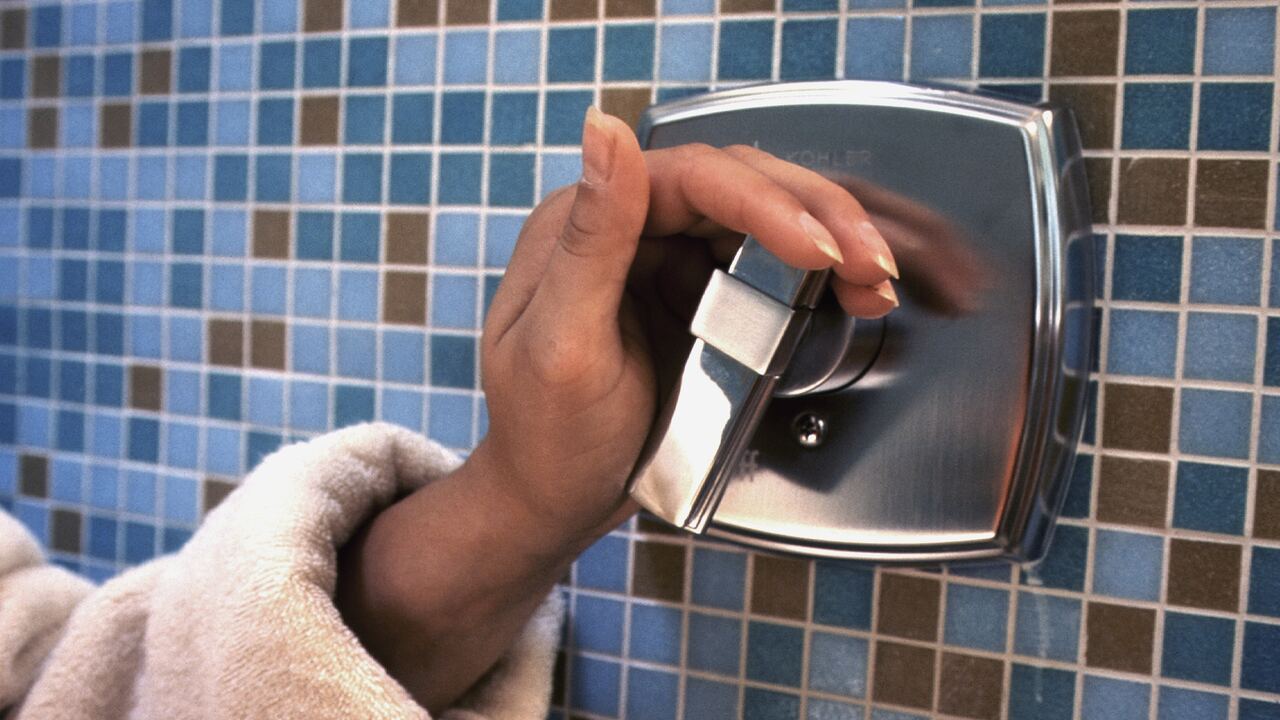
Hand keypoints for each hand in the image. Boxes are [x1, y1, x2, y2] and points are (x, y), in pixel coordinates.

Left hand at [335, 108, 898, 713]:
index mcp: (585, 221)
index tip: (821, 248)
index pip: (694, 180)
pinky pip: (769, 269)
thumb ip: (592, 236)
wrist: (553, 506)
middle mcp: (628, 228)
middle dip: (818, 217)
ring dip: (830, 242)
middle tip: (869, 262)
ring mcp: (667, 263)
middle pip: (742, 188)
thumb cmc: (542, 436)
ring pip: (765, 223)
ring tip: (875, 280)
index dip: (769, 204)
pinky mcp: (699, 301)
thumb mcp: (562, 340)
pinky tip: (854, 295)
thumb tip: (604, 128)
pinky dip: (819, 280)